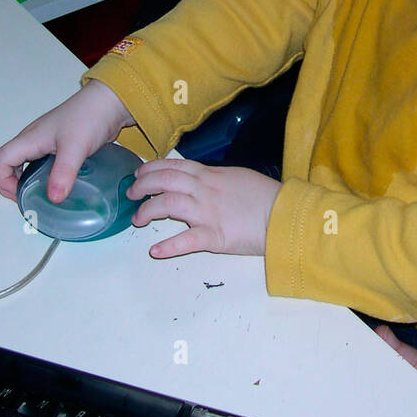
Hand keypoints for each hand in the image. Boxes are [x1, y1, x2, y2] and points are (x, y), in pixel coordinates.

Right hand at [0, 80, 132, 202]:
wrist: (110, 102)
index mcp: (29, 139)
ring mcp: (47, 143)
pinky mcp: (62, 147)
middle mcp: (34, 141)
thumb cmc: (89, 116)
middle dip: (15, 185)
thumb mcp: (75, 147)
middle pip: (10, 165)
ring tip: (47, 196)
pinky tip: (63, 185)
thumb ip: (63, 172)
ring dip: (32, 182)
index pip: (0, 161)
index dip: (2, 181)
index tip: (21, 196)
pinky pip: (45, 164)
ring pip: (28, 165)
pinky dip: (47, 177)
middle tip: (32, 201)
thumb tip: (54, 198)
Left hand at [125, 159, 280, 258]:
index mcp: (210, 175)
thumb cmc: (265, 196)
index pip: (173, 166)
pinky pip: (186, 240)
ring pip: (168, 205)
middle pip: (164, 181)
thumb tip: (198, 179)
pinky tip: (155, 251)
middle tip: (131, 194)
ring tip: (138, 219)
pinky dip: (168, 247)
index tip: (138, 173)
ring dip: (147, 211)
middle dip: (141, 185)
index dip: (151, 169)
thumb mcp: (237, 177)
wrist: (284, 214)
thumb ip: (215, 178)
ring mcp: (208, 212)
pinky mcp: (215, 236)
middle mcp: (204, 190)